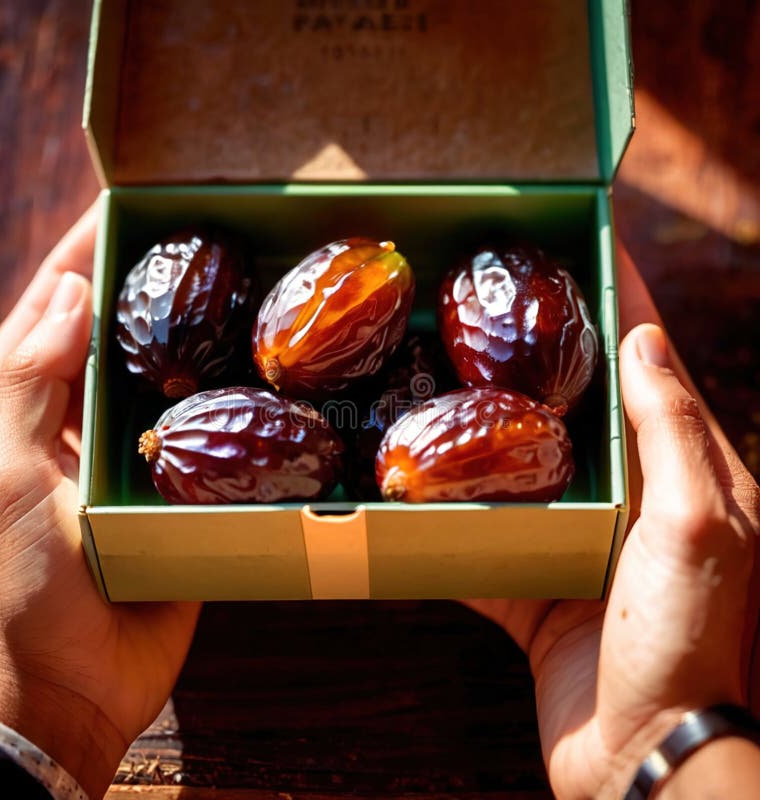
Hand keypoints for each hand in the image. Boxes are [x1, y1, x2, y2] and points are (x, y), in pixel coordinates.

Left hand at [0, 205, 200, 798]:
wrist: (75, 688)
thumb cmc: (25, 590)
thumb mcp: (4, 481)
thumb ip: (27, 388)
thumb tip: (65, 293)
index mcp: (25, 410)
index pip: (52, 311)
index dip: (81, 254)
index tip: (123, 204)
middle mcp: (79, 422)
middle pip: (113, 334)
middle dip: (146, 283)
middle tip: (199, 238)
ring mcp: (130, 454)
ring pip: (164, 378)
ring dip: (191, 336)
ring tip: (237, 288)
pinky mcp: (175, 489)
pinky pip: (203, 432)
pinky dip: (225, 399)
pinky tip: (258, 374)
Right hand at [466, 245, 759, 798]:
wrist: (646, 760)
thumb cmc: (691, 640)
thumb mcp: (698, 522)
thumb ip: (671, 430)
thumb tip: (642, 338)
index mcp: (677, 471)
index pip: (648, 363)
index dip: (621, 298)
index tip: (584, 241)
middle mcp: (622, 498)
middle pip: (570, 406)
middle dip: (533, 354)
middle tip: (484, 303)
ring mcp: (570, 541)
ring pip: (512, 467)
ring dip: (476, 431)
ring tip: (430, 380)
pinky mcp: (527, 584)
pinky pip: (476, 537)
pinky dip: (442, 517)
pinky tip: (404, 487)